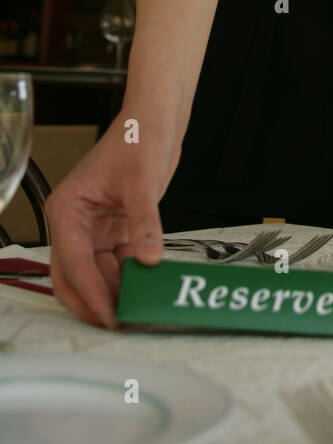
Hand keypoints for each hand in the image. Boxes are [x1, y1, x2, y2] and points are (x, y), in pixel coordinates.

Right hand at [45, 114, 179, 328]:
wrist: (155, 121)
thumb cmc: (137, 138)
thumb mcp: (142, 181)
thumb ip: (144, 223)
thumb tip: (148, 259)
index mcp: (67, 209)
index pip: (75, 262)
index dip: (92, 293)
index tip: (110, 316)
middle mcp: (75, 222)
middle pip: (75, 275)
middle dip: (93, 301)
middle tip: (117, 322)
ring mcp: (94, 227)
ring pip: (96, 273)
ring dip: (113, 291)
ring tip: (136, 309)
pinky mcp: (115, 228)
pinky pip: (117, 262)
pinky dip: (129, 276)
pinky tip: (145, 287)